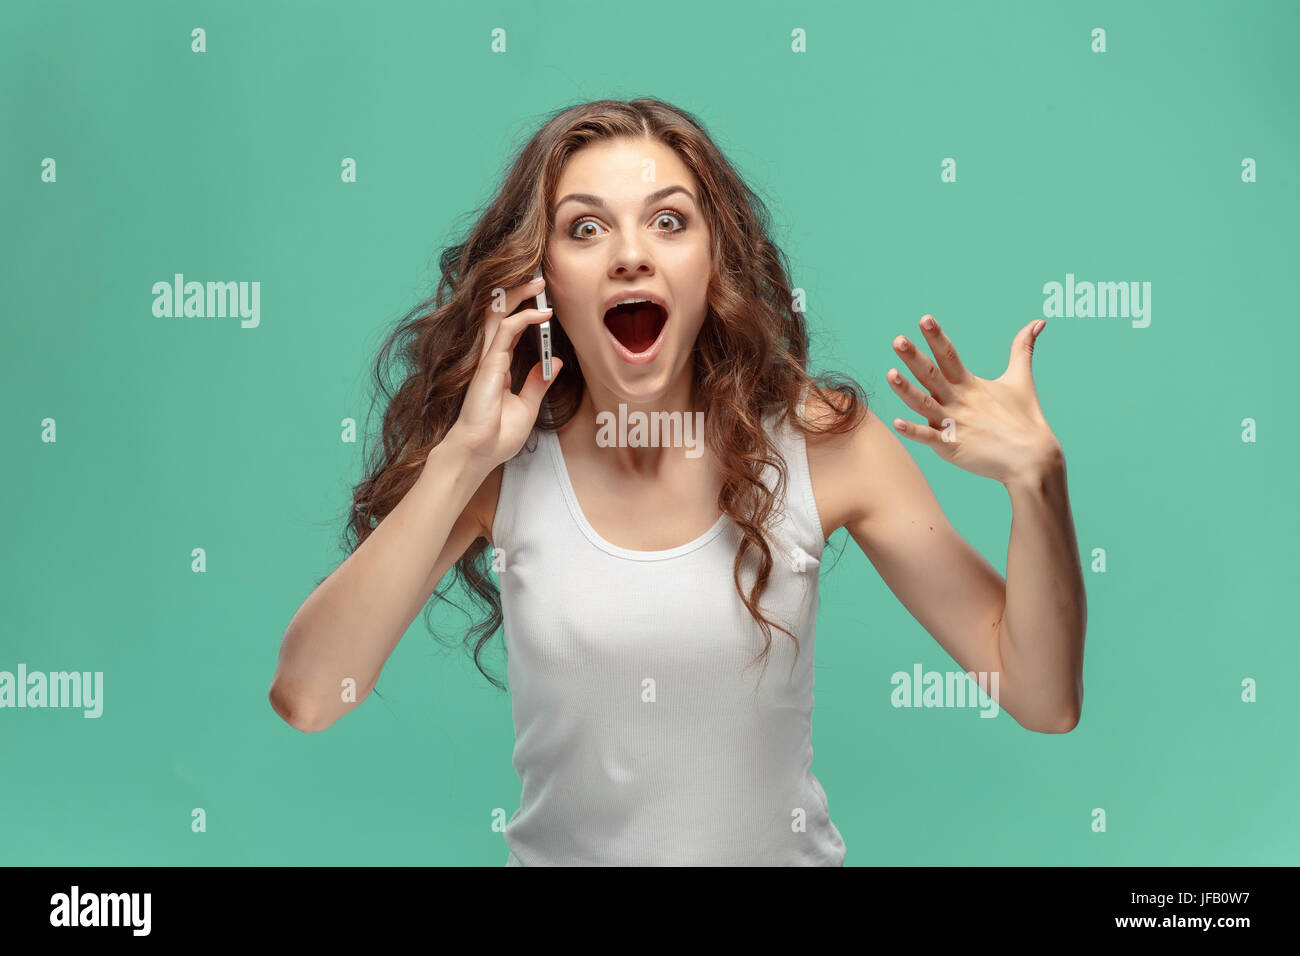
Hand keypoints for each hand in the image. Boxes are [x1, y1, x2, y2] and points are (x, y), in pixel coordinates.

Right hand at [443, 274, 561, 472]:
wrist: (480, 452)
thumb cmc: (497, 435)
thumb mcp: (527, 406)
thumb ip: (538, 382)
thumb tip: (554, 361)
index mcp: (497, 366)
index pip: (510, 329)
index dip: (525, 312)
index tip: (544, 302)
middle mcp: (490, 358)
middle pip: (500, 314)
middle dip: (519, 294)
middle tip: (540, 279)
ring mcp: (487, 359)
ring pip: (499, 314)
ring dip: (519, 295)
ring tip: (539, 283)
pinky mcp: (488, 363)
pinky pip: (505, 330)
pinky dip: (525, 318)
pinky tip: (542, 313)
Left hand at [887, 315, 1061, 484]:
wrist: (1033, 459)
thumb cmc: (1025, 418)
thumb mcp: (1021, 379)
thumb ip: (1022, 349)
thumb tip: (1039, 321)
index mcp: (970, 384)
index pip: (949, 356)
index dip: (937, 337)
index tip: (924, 319)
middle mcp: (959, 401)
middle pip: (932, 375)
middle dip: (914, 358)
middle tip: (898, 341)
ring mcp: (954, 423)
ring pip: (924, 404)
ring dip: (906, 390)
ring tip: (890, 374)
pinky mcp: (952, 446)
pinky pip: (929, 437)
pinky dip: (913, 432)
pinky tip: (896, 423)